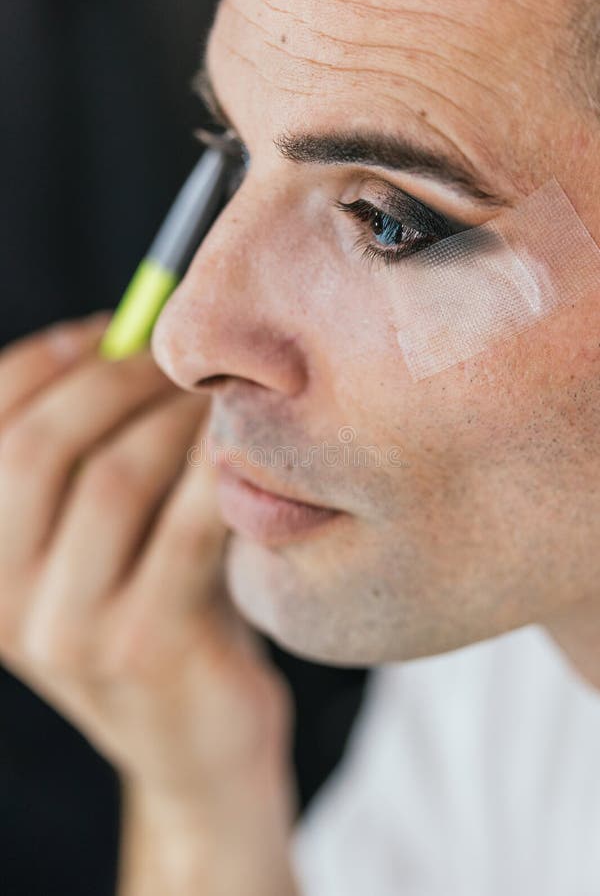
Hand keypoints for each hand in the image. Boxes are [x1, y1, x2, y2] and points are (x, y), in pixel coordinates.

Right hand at [0, 314, 295, 834]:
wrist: (197, 745)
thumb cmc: (157, 616)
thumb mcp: (100, 547)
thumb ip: (92, 461)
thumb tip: (125, 338)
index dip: (42, 364)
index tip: (107, 328)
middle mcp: (3, 602)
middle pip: (40, 449)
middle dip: (115, 381)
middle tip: (177, 356)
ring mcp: (69, 633)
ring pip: (114, 480)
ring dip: (172, 417)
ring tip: (215, 395)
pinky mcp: (145, 650)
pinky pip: (185, 527)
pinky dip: (213, 468)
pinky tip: (238, 445)